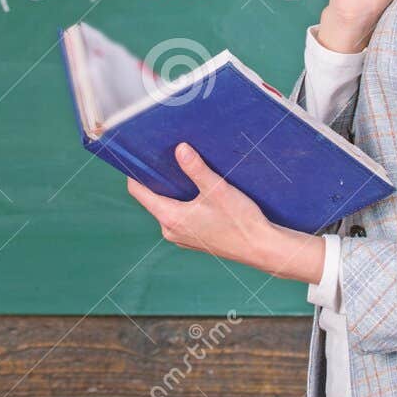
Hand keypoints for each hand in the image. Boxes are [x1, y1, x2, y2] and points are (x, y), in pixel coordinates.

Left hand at [124, 143, 326, 284]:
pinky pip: (179, 215)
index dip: (136, 171)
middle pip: (152, 198)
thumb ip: (196, 169)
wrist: (260, 248)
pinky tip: (198, 190)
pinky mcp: (194, 238)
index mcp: (170, 218)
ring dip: (173, 190)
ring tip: (183, 169)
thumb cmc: (240, 221)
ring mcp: (182, 236)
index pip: (138, 191)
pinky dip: (183, 201)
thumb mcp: (217, 189)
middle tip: (166, 155)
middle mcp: (170, 230)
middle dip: (158, 177)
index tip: (141, 154)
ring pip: (167, 207)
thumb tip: (179, 149)